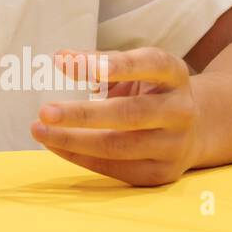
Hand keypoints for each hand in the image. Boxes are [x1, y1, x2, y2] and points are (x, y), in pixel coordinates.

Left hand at [30, 47, 200, 186]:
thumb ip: (96, 61)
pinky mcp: (162, 173)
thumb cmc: (147, 91)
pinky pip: (116, 168)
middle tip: (45, 111)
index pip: (150, 64)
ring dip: (73, 140)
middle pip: (129, 114)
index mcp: (174, 75)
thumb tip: (61, 58)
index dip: (118, 65)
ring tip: (39, 130)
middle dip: (82, 114)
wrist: (191, 130)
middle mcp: (180, 110)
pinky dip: (80, 157)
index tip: (82, 66)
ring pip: (118, 146)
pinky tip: (56, 146)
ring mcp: (175, 145)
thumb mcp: (132, 69)